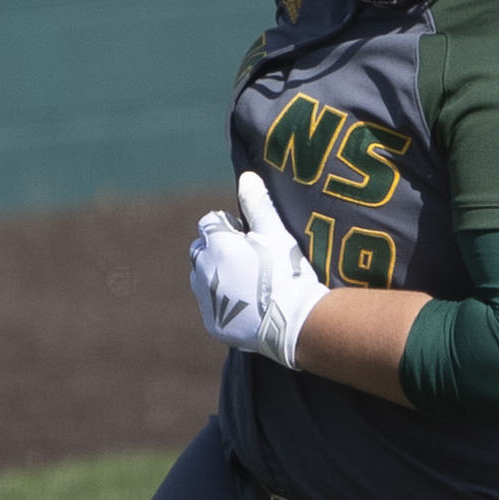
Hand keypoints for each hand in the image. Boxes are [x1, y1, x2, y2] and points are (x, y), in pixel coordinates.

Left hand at [187, 171, 328, 368]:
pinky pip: (210, 305)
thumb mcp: (276, 234)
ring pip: (201, 277)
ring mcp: (206, 300)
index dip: (230, 226)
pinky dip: (222, 301)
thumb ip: (257, 205)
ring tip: (248, 281)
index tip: (249, 235)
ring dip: (216, 274)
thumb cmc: (289, 272)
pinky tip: (247, 304)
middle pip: (201, 250)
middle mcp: (203, 271)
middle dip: (218, 249)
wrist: (297, 322)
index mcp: (217, 245)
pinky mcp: (212, 323)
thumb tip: (246, 176)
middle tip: (249, 258)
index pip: (209, 223)